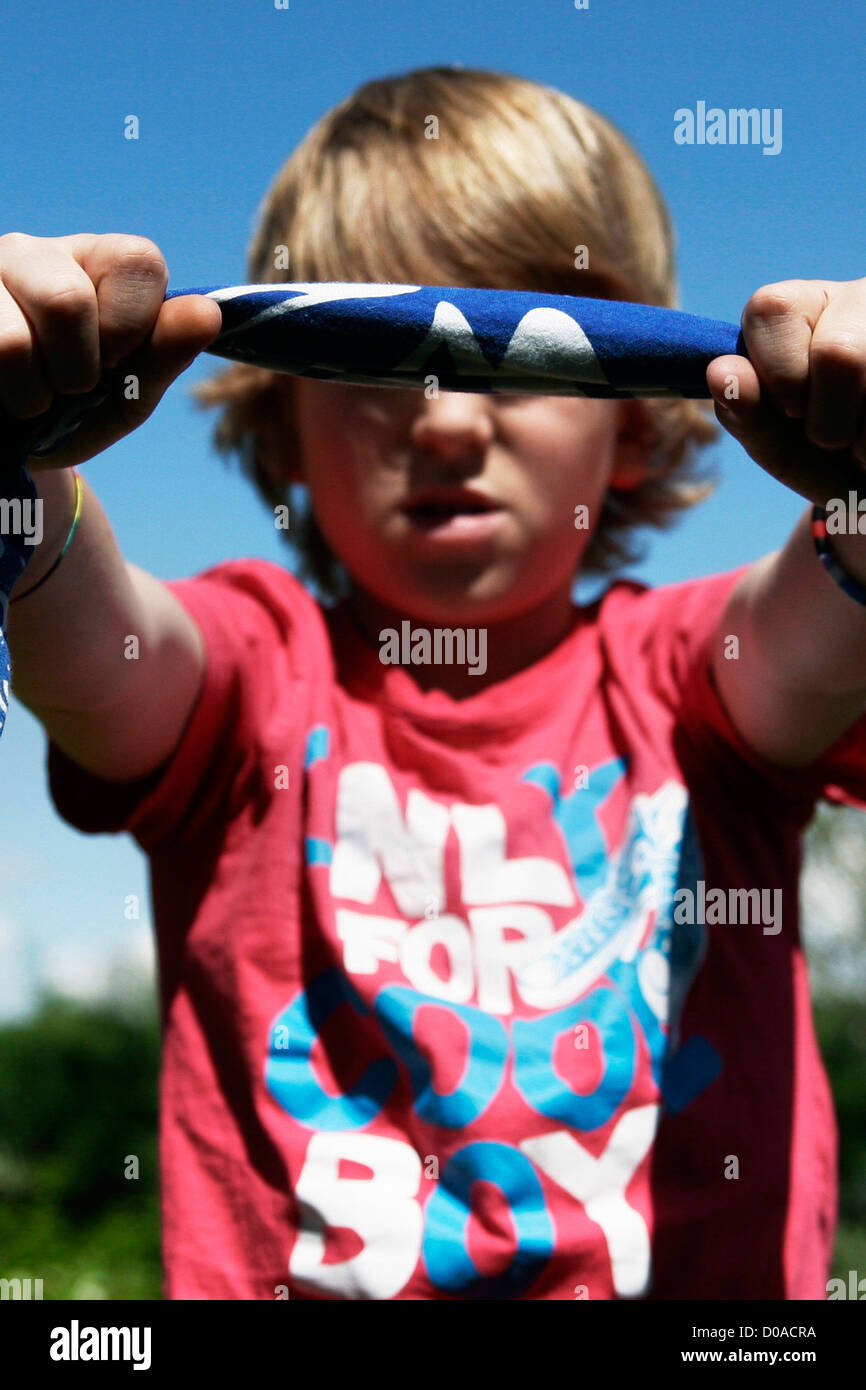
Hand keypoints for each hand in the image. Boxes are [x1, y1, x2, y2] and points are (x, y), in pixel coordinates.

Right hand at [0, 232, 222, 468]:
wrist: (18, 446)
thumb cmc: (78, 410)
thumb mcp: (132, 390)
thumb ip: (167, 353)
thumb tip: (208, 313)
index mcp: (101, 263)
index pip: (139, 261)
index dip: (132, 327)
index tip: (118, 362)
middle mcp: (40, 253)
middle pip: (68, 301)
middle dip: (78, 370)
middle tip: (70, 386)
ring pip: (14, 339)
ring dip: (33, 392)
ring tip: (32, 396)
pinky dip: (6, 394)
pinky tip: (3, 390)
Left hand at [706, 278, 865, 507]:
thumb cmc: (823, 457)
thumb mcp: (777, 444)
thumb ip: (746, 412)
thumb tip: (722, 370)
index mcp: (802, 308)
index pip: (770, 309)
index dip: (777, 375)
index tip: (792, 411)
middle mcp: (859, 297)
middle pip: (838, 354)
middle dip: (829, 423)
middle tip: (835, 439)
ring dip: (865, 440)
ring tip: (865, 443)